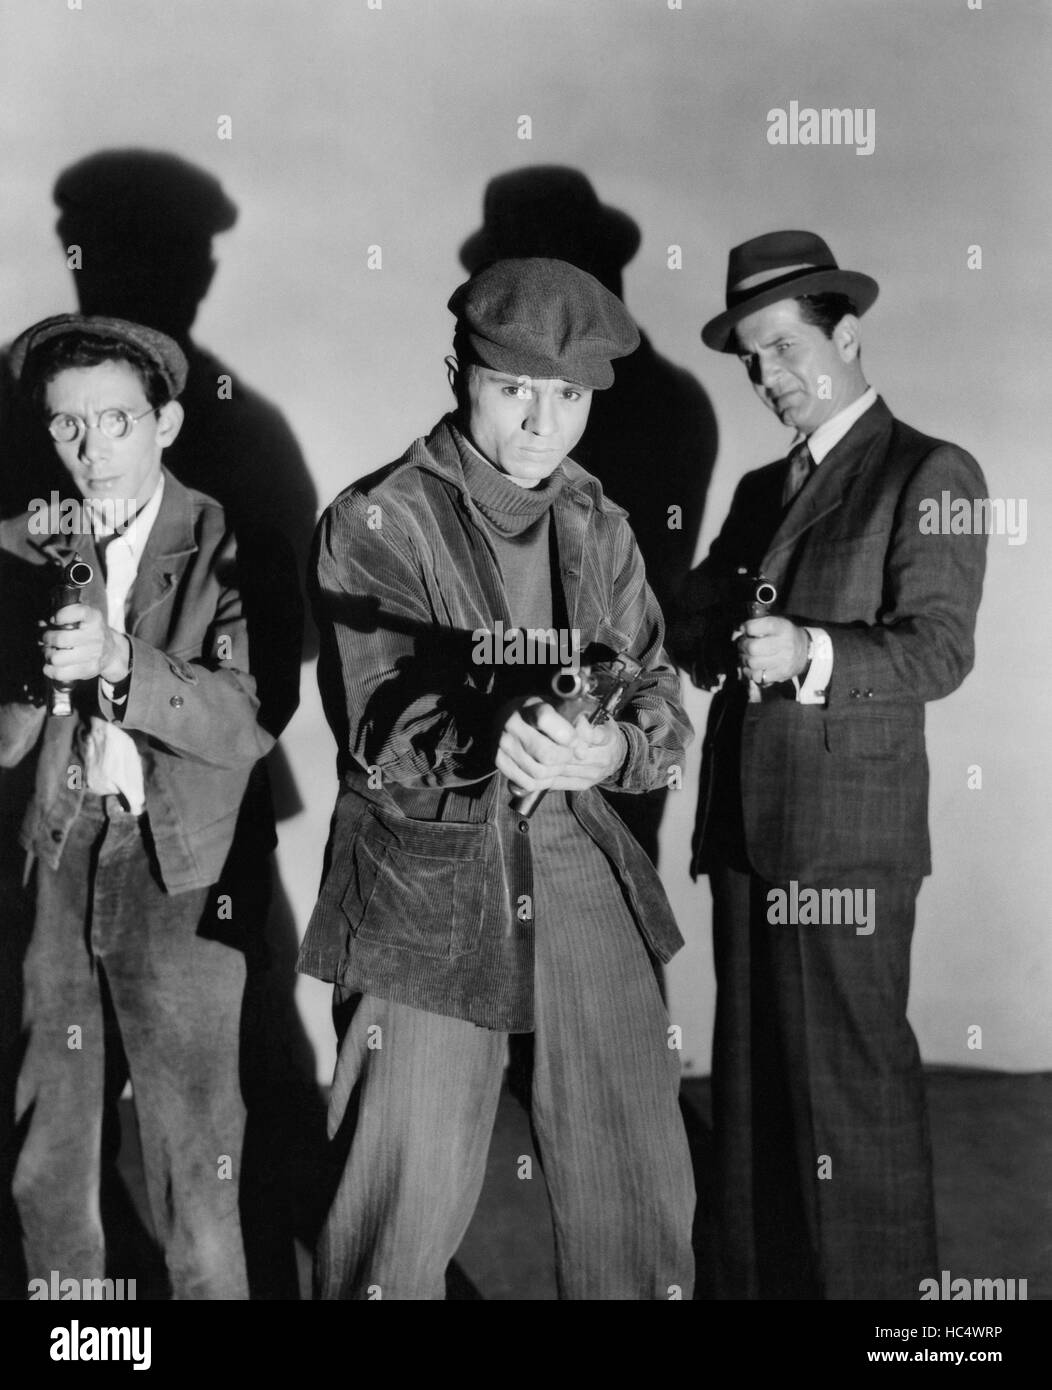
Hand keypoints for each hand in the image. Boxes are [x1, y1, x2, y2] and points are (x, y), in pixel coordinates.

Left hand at [40, 603, 130, 684]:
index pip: (80, 612)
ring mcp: (93, 654)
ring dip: (48, 655)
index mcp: (94, 618)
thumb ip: (60, 618)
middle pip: (60, 639)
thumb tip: (40, 625)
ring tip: (51, 652)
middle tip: (48, 639)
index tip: (55, 619)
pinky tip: (52, 665)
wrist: (111, 652)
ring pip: (56, 658)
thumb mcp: (81, 619)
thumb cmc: (88, 633)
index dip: (62, 615)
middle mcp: (95, 635)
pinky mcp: (89, 670)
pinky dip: (49, 669)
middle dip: (47, 639)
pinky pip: (59, 673)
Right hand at [496, 696, 626, 796]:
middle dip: (566, 758)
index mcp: (529, 707)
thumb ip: (572, 718)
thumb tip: (585, 743)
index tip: (575, 740)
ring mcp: (503, 745)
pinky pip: (526, 782)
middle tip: (571, 755)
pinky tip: (547, 774)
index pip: (547, 719)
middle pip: (547, 754)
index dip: (567, 734)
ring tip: (560, 764)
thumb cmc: (536, 712)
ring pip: (539, 772)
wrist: (503, 716)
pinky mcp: (499, 761)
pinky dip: (541, 783)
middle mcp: (512, 726)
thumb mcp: (553, 705)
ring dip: (556, 773)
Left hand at [734, 615, 808, 686]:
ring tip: (746, 656)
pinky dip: (751, 672)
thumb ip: (758, 624)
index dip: (746, 628)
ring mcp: (784, 660)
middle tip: (743, 645)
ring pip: (752, 663)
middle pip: (752, 647)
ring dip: (744, 659)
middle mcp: (785, 643)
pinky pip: (757, 676)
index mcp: (782, 627)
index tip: (745, 629)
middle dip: (742, 646)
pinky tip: (752, 667)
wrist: (805, 650)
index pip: (755, 627)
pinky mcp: (781, 674)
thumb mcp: (776, 623)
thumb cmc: (784, 635)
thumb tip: (741, 630)